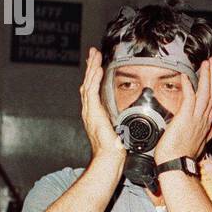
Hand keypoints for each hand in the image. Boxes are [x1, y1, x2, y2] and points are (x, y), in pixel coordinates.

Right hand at [81, 48, 124, 163]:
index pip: (92, 90)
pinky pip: (92, 91)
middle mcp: (89, 110)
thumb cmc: (114, 149)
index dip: (94, 76)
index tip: (97, 64)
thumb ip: (117, 120)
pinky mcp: (93, 112)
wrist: (108, 158)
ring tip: (94, 55)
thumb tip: (124, 117)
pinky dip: (94, 78)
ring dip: (92, 68)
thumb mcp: (117, 129)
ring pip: (88, 83)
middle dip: (90, 67)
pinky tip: (98, 68)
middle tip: (93, 53)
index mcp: (94, 113)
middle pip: (87, 83)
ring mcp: (89, 111)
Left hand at [153, 58, 211, 165]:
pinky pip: (189, 98)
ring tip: (205, 64)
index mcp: (206, 124)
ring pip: (205, 93)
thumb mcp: (202, 143)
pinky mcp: (185, 117)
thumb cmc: (185, 156)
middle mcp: (203, 119)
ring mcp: (196, 118)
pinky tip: (186, 76)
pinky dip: (188, 86)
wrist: (177, 164)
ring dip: (206, 76)